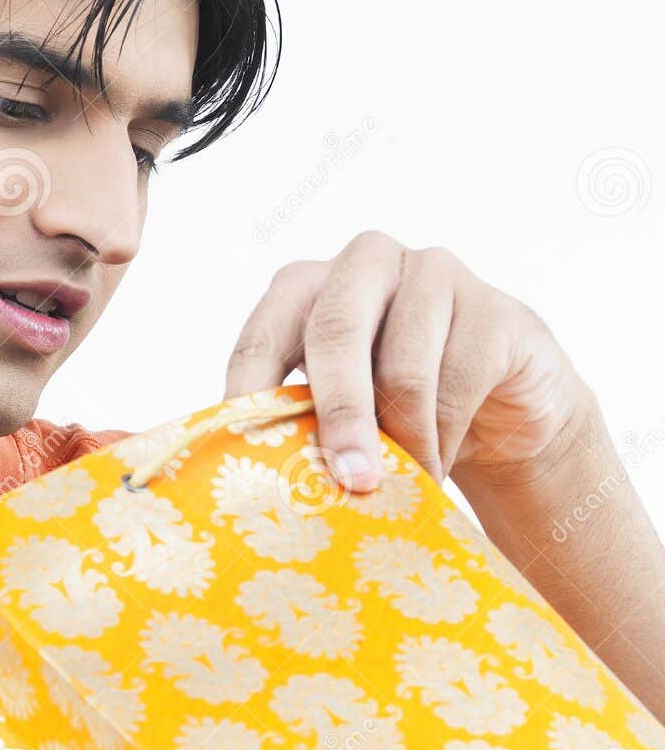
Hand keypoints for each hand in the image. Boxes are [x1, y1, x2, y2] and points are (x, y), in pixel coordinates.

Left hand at [224, 230, 595, 491]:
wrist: (501, 406)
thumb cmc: (398, 404)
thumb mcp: (340, 405)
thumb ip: (303, 415)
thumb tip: (265, 470)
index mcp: (306, 284)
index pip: (263, 335)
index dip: (250, 392)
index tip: (248, 451)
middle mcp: (365, 262)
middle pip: (336, 330)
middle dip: (337, 412)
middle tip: (348, 479)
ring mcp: (434, 274)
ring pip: (404, 368)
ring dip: (403, 443)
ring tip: (403, 487)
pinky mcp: (495, 308)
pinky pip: (460, 380)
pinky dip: (445, 437)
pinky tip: (440, 467)